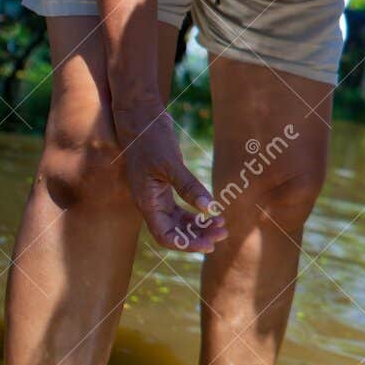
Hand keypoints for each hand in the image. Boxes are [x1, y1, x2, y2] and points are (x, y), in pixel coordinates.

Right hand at [114, 105, 227, 251]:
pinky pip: (180, 209)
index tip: (209, 245)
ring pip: (179, 222)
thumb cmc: (151, 139)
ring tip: (222, 225)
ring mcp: (157, 196)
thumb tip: (209, 208)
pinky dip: (196, 213)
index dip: (187, 244)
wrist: (141, 119)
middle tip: (223, 233)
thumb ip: (189, 186)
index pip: (165, 235)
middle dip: (198, 236)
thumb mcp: (171, 163)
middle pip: (174, 232)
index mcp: (147, 202)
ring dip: (199, 227)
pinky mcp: (164, 187)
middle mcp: (150, 203)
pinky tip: (213, 213)